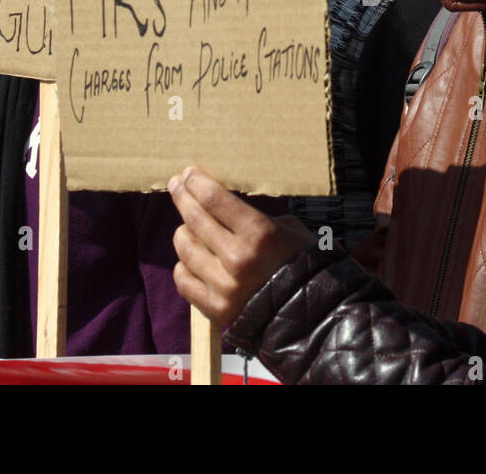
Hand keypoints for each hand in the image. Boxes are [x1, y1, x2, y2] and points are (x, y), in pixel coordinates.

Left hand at [169, 166, 314, 325]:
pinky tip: (191, 258)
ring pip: (185, 247)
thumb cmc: (300, 262)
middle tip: (177, 185)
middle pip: (195, 218)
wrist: (309, 311)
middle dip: (182, 196)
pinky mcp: (216, 309)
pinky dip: (184, 265)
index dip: (196, 181)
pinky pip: (183, 279)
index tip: (188, 174)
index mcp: (260, 233)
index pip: (214, 198)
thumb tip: (221, 201)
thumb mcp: (288, 229)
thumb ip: (254, 216)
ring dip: (184, 232)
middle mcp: (238, 258)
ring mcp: (225, 286)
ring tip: (189, 227)